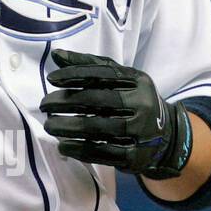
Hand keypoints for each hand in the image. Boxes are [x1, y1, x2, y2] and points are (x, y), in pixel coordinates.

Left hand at [39, 50, 191, 177]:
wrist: (166, 135)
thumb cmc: (132, 100)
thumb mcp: (120, 78)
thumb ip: (89, 65)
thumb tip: (56, 54)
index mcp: (138, 81)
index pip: (103, 73)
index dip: (74, 75)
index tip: (51, 79)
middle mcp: (142, 104)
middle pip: (98, 101)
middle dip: (66, 102)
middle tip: (44, 105)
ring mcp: (141, 131)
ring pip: (98, 128)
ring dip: (68, 127)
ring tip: (49, 125)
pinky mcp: (136, 156)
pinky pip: (103, 153)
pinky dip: (80, 149)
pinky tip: (63, 146)